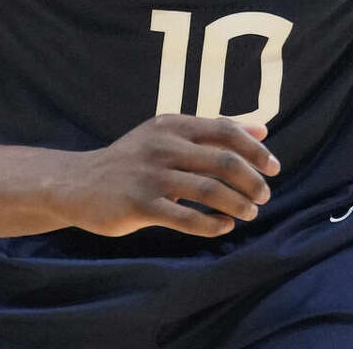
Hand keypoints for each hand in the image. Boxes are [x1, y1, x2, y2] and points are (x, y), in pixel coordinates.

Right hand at [54, 115, 279, 236]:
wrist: (78, 183)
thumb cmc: (134, 160)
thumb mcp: (168, 135)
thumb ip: (213, 130)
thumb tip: (262, 129)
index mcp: (173, 125)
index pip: (225, 131)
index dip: (255, 150)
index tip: (274, 168)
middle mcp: (163, 146)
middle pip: (223, 161)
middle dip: (251, 181)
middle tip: (264, 196)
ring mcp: (151, 175)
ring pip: (209, 190)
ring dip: (237, 204)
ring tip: (250, 214)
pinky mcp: (139, 204)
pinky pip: (186, 217)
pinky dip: (211, 224)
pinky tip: (223, 227)